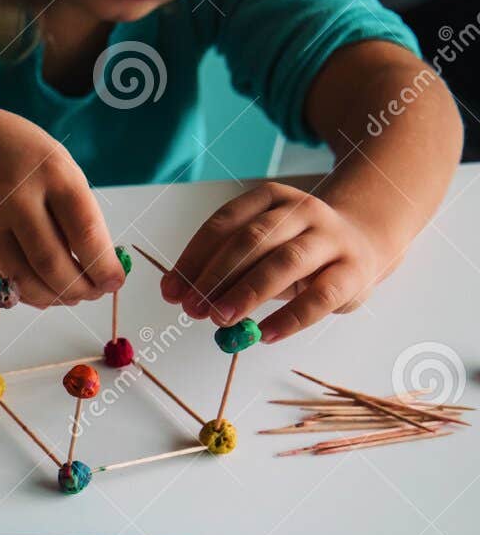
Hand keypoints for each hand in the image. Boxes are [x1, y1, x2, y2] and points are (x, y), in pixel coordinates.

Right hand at [0, 105, 123, 307]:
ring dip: (50, 298)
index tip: (115, 283)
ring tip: (69, 298)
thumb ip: (77, 212)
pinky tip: (40, 293)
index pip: (85, 232)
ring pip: (21, 277)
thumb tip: (97, 267)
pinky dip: (22, 292)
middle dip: (77, 289)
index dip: (103, 266)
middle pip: (50, 262)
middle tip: (92, 295)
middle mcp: (18, 197)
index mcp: (53, 174)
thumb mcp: (58, 167)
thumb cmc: (23, 157)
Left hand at [162, 182, 388, 342]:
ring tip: (219, 319)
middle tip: (191, 309)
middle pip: (252, 240)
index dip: (193, 258)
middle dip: (216, 276)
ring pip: (286, 262)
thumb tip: (176, 291)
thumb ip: (221, 265)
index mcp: (271, 199)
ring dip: (247, 292)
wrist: (364, 241)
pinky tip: (263, 335)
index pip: (225, 223)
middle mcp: (302, 211)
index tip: (170, 291)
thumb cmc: (295, 250)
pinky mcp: (353, 271)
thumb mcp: (259, 248)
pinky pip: (321, 296)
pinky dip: (289, 318)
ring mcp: (331, 239)